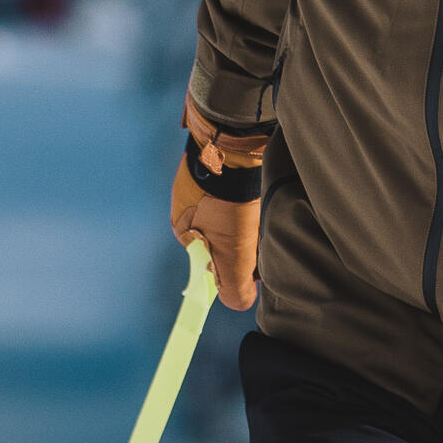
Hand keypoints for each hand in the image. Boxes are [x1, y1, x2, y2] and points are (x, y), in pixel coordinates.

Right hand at [171, 105, 267, 309]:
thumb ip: (233, 282)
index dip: (234, 267)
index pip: (211, 263)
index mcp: (182, 229)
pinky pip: (234, 192)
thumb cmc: (227, 196)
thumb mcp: (232, 247)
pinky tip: (259, 193)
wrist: (232, 138)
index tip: (254, 264)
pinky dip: (247, 197)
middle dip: (243, 242)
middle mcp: (187, 206)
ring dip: (247, 219)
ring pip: (230, 215)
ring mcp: (201, 184)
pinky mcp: (217, 165)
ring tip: (260, 210)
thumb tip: (239, 305)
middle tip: (260, 233)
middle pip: (221, 239)